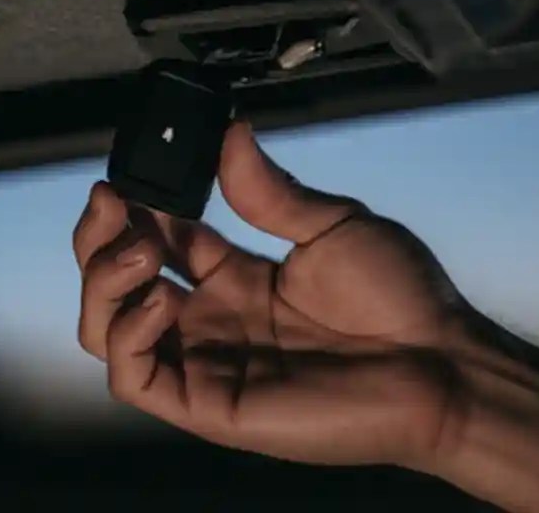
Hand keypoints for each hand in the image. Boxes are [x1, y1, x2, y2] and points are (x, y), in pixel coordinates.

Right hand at [73, 121, 472, 467]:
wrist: (441, 364)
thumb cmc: (401, 299)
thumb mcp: (333, 225)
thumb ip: (270, 191)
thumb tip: (231, 132)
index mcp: (237, 278)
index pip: (157, 242)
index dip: (131, 210)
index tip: (122, 178)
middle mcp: (212, 321)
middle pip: (116, 285)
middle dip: (97, 240)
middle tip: (111, 202)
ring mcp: (207, 365)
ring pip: (106, 331)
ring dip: (102, 283)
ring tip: (140, 250)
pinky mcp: (211, 407)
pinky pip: (135, 381)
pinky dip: (127, 336)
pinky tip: (164, 297)